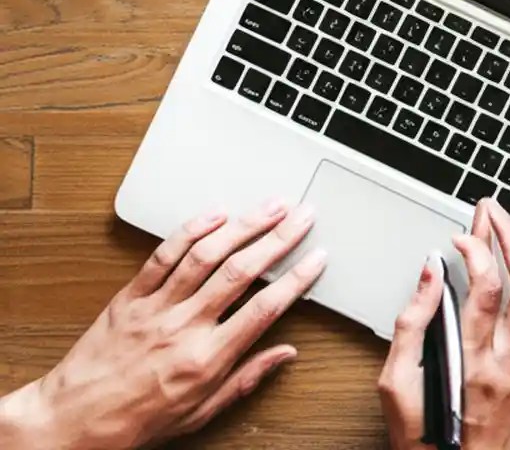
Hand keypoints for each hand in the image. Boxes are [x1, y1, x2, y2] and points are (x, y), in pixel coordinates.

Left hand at [0, 201, 326, 449]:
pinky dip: (190, 231)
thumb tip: (285, 354)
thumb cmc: (136, 422)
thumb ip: (247, 378)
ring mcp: (155, 308)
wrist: (72, 423)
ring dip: (242, 225)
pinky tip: (214, 215)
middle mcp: (183, 327)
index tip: (316, 259)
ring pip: (206, 255)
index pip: (264, 309)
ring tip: (268, 207)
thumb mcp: (202, 413)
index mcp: (207, 359)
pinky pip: (163, 256)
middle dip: (278, 238)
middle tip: (302, 217)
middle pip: (241, 271)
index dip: (296, 279)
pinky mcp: (130, 298)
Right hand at [379, 199, 509, 449]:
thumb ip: (411, 326)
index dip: (472, 251)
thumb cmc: (424, 439)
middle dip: (502, 238)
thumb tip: (429, 275)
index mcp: (465, 361)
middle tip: (491, 210)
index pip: (477, 289)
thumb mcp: (396, 386)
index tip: (458, 236)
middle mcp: (503, 361)